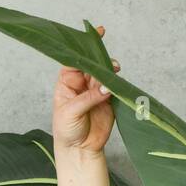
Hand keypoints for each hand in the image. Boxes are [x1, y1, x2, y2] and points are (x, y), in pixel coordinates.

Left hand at [52, 24, 120, 157]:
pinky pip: (115, 87)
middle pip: (92, 63)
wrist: (79, 150)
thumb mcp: (71, 113)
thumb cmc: (67, 131)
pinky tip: (118, 83)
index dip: (83, 47)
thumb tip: (106, 87)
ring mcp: (96, 91)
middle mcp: (82, 84)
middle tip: (108, 59)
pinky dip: (118, 84)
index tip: (95, 34)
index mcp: (67, 82)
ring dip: (110, 71)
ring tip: (113, 73)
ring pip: (105, 74)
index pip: (75, 60)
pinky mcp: (108, 100)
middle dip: (100, 58)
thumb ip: (88, 98)